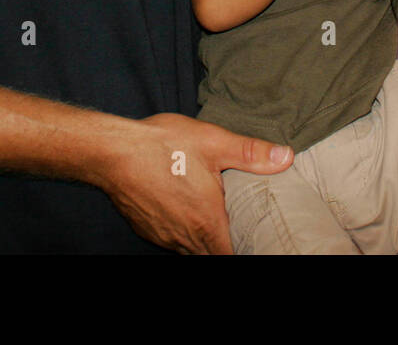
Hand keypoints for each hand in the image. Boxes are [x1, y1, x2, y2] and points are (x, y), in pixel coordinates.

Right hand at [99, 113, 292, 253]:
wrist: (112, 152)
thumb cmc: (162, 145)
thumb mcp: (213, 142)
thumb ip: (251, 153)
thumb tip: (286, 157)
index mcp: (207, 221)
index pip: (232, 255)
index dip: (246, 250)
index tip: (256, 240)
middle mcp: (185, 237)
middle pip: (212, 254)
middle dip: (226, 245)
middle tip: (241, 227)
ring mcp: (163, 236)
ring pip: (191, 249)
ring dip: (204, 239)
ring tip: (215, 218)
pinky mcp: (147, 229)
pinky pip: (172, 240)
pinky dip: (183, 231)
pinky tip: (185, 208)